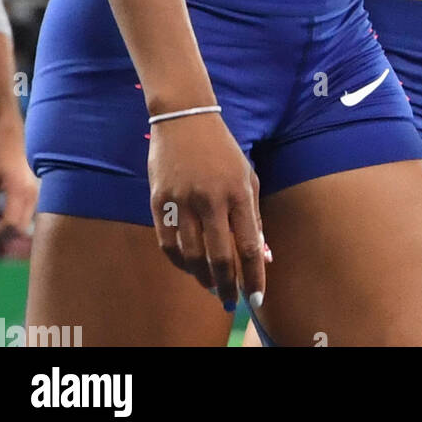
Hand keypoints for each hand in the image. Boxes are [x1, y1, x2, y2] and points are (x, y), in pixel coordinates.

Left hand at [0, 115, 38, 237]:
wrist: (13, 134)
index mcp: (20, 190)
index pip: (11, 224)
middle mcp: (33, 193)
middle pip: (22, 227)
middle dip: (5, 233)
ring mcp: (38, 191)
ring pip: (28, 221)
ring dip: (12, 227)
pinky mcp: (38, 190)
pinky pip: (30, 213)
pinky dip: (18, 219)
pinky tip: (6, 214)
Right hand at [149, 112, 266, 312]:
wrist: (185, 118)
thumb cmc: (221, 150)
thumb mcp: (246, 177)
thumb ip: (254, 217)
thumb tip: (263, 257)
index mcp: (239, 191)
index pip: (250, 245)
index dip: (254, 277)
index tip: (256, 299)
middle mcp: (212, 198)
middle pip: (220, 257)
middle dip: (227, 287)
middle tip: (229, 302)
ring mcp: (183, 200)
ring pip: (191, 256)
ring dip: (202, 277)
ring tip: (211, 285)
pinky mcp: (159, 201)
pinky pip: (168, 244)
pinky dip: (179, 263)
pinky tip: (189, 266)